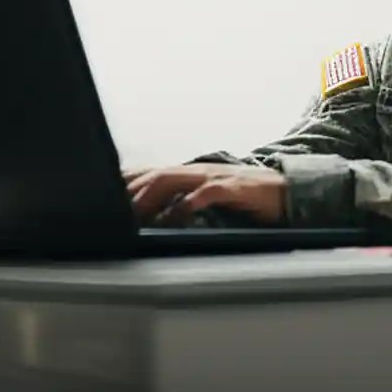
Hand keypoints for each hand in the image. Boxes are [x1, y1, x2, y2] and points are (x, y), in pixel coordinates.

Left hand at [122, 163, 285, 226]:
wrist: (288, 192)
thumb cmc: (248, 199)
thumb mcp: (212, 197)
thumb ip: (186, 201)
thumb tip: (158, 218)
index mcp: (192, 173)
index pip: (150, 171)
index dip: (125, 180)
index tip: (102, 192)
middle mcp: (199, 171)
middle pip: (154, 174)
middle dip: (130, 191)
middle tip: (111, 210)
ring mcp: (214, 177)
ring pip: (171, 179)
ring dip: (148, 196)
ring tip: (133, 215)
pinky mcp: (232, 188)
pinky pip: (203, 195)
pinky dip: (185, 207)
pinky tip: (173, 220)